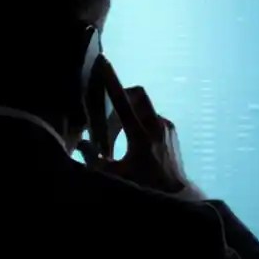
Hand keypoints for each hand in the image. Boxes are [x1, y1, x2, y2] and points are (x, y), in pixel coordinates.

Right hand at [77, 55, 205, 200]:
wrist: (176, 197)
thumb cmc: (143, 189)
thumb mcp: (115, 178)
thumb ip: (93, 161)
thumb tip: (81, 145)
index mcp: (142, 138)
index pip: (123, 102)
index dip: (111, 81)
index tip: (104, 61)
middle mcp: (157, 128)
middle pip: (138, 94)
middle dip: (122, 94)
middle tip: (109, 111)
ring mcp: (167, 128)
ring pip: (144, 108)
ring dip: (129, 114)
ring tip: (118, 139)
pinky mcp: (172, 132)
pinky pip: (153, 118)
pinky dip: (140, 123)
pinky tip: (133, 145)